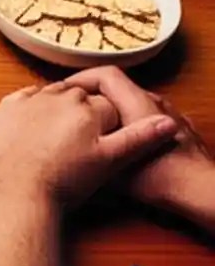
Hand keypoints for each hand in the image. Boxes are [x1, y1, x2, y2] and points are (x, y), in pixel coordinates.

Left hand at [0, 80, 176, 204]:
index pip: (107, 106)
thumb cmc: (64, 182)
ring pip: (50, 94)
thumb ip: (138, 138)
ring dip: (56, 106)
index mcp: (88, 109)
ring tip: (55, 134)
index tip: (101, 142)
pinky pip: (20, 100)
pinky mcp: (2, 110)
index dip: (108, 124)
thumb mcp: (109, 162)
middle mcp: (58, 98)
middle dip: (82, 112)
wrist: (14, 192)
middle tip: (77, 141)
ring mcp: (27, 102)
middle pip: (79, 96)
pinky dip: (28, 108)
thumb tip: (166, 123)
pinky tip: (30, 123)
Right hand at [66, 67, 213, 211]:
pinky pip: (151, 118)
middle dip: (94, 99)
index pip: (105, 74)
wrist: (201, 191)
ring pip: (135, 104)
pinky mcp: (181, 129)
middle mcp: (155, 101)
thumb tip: (72, 147)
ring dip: (115, 112)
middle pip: (118, 89)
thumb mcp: (111, 167)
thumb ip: (90, 150)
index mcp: (136, 102)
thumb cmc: (158, 177)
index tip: (64, 93)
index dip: (82, 79)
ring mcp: (171, 114)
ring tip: (100, 132)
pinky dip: (135, 124)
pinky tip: (129, 145)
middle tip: (75, 116)